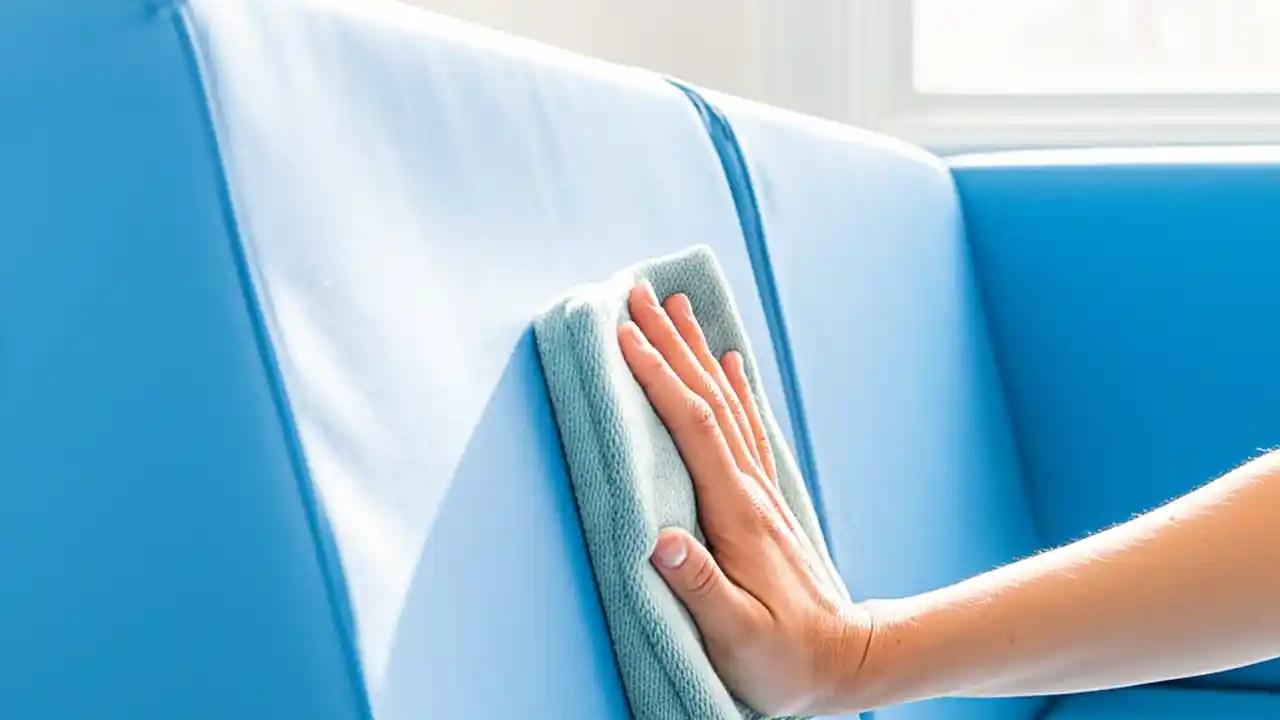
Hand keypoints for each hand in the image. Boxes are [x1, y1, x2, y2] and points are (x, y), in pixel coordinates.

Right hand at [618, 282, 873, 715]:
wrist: (846, 664)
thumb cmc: (785, 660)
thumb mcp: (738, 637)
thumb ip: (700, 587)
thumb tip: (660, 539)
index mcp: (737, 514)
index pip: (694, 428)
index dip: (659, 379)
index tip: (625, 337)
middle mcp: (751, 490)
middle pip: (709, 398)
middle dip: (673, 344)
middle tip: (641, 294)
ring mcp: (760, 491)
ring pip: (727, 402)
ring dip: (698, 351)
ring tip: (679, 307)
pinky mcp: (763, 501)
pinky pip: (747, 426)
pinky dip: (734, 386)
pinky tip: (728, 360)